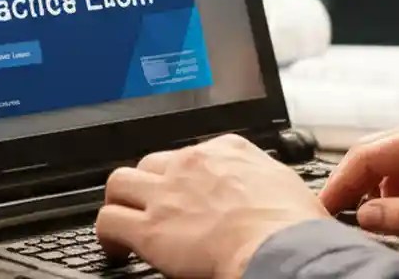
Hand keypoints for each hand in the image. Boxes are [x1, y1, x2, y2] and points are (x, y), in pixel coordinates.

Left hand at [96, 134, 329, 277]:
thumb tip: (269, 190)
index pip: (192, 152)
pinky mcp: (149, 229)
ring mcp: (167, 194)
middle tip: (153, 207)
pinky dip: (107, 235)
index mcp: (228, 150)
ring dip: (120, 202)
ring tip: (126, 222)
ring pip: (119, 183)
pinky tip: (117, 249)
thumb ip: (265, 179)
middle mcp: (192, 164)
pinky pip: (108, 221)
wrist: (278, 245)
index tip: (187, 191)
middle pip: (151, 163)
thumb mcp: (285, 182)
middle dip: (148, 184)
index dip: (185, 175)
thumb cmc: (291, 224)